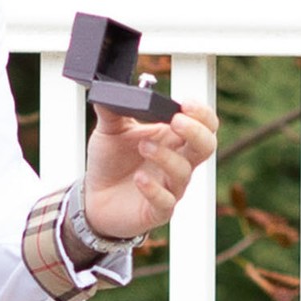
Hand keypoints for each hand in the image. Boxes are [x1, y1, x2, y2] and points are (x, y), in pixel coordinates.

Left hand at [81, 96, 219, 245]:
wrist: (93, 199)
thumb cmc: (110, 163)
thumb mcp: (109, 130)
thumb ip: (112, 109)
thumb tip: (108, 89)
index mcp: (173, 139)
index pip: (204, 125)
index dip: (202, 114)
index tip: (185, 103)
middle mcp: (177, 163)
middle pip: (206, 146)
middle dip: (196, 132)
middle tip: (176, 121)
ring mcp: (169, 187)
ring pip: (184, 172)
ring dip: (166, 156)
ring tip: (143, 145)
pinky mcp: (156, 210)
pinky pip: (165, 202)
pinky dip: (154, 189)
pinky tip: (139, 178)